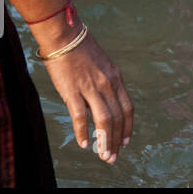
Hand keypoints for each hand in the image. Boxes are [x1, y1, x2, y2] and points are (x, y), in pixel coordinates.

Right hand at [40, 32, 134, 163]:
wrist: (65, 36)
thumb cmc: (81, 50)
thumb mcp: (102, 66)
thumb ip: (106, 84)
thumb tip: (105, 103)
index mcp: (116, 78)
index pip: (127, 108)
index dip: (128, 127)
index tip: (126, 142)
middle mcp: (107, 84)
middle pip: (117, 118)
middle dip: (117, 140)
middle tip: (113, 157)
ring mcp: (91, 88)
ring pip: (104, 120)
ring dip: (105, 141)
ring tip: (104, 156)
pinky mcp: (72, 90)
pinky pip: (80, 116)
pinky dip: (83, 132)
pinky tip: (84, 144)